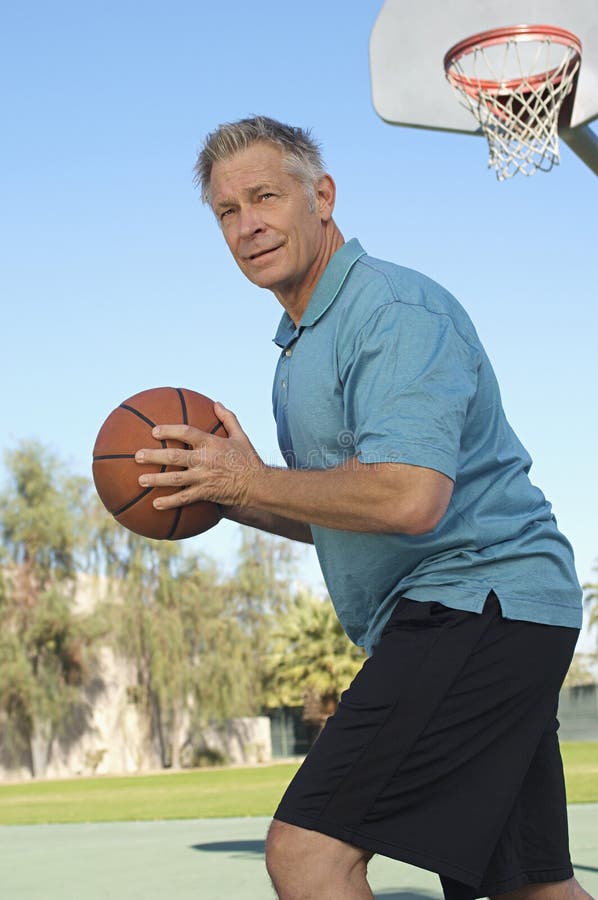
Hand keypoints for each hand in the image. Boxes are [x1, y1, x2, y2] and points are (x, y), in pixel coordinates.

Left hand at [135, 402, 263, 509]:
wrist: (259, 484)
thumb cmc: (249, 459)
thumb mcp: (241, 436)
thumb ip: (228, 419)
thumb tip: (217, 403)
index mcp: (211, 443)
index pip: (186, 432)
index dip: (169, 430)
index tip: (154, 431)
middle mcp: (205, 460)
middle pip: (174, 456)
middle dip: (154, 456)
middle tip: (138, 456)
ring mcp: (204, 478)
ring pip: (175, 479)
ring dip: (156, 480)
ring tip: (140, 480)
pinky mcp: (205, 493)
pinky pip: (184, 499)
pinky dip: (169, 502)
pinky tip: (156, 504)